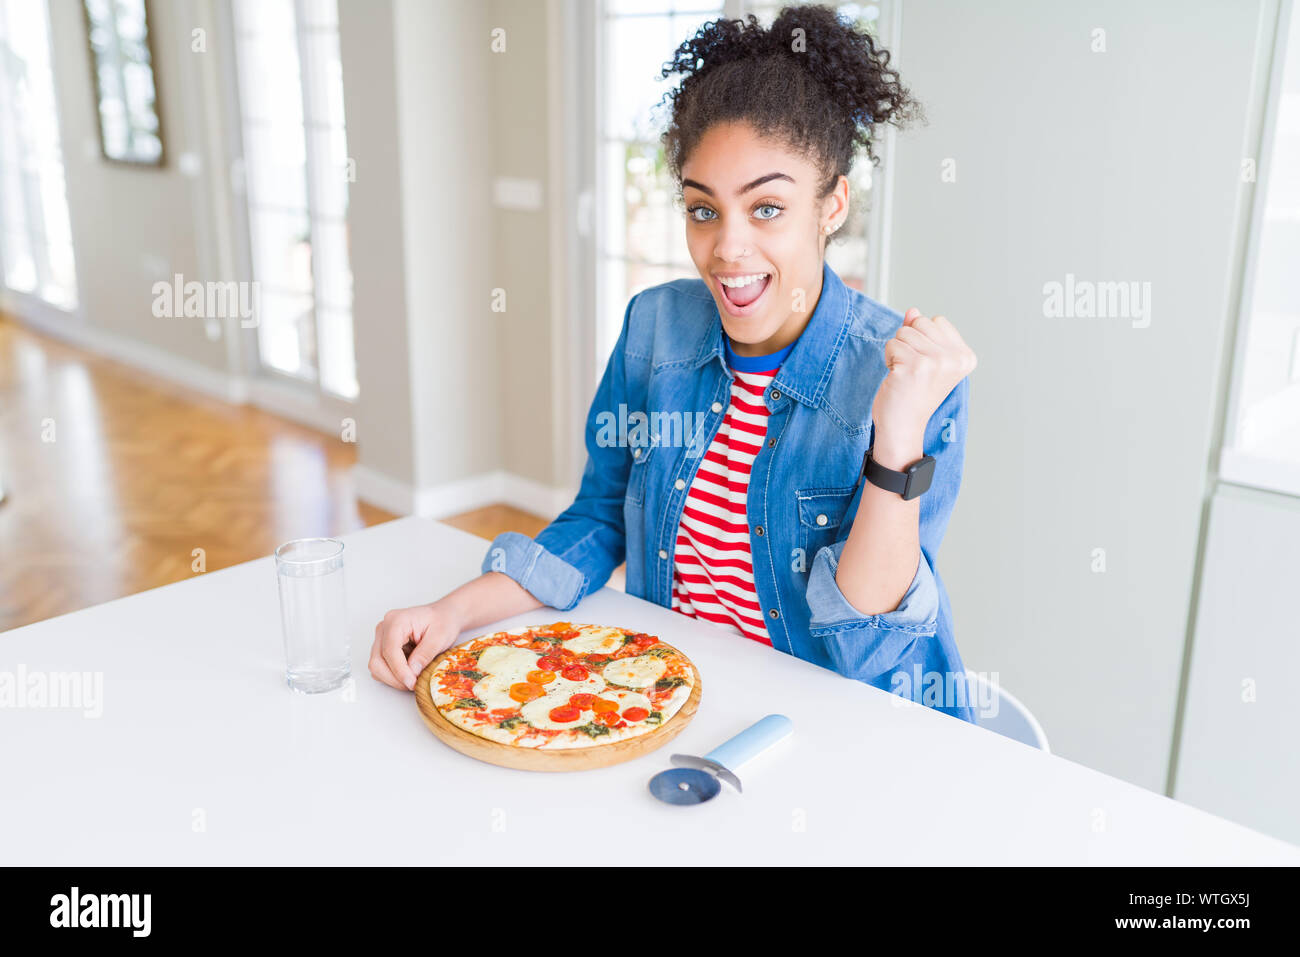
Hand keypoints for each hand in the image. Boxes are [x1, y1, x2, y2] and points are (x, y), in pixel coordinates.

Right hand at [368, 602, 462, 690]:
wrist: (444, 615)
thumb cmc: (443, 621)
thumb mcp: (440, 636)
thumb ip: (425, 654)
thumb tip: (412, 672)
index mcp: (396, 620)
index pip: (390, 650)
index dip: (399, 670)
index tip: (412, 682)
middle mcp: (384, 628)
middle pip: (378, 660)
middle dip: (395, 678)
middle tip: (414, 684)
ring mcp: (382, 637)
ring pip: (377, 666)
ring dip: (393, 678)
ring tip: (414, 679)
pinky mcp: (383, 647)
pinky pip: (381, 667)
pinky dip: (393, 675)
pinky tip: (409, 672)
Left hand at [871, 308, 976, 442]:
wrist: (903, 425)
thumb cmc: (914, 394)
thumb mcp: (926, 359)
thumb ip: (921, 333)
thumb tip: (913, 310)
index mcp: (964, 356)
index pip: (937, 321)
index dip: (923, 339)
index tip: (926, 364)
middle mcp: (954, 358)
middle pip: (920, 322)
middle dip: (909, 342)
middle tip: (913, 369)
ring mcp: (935, 362)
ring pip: (904, 331)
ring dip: (898, 351)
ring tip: (905, 374)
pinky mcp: (913, 366)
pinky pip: (892, 344)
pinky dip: (889, 359)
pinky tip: (897, 378)